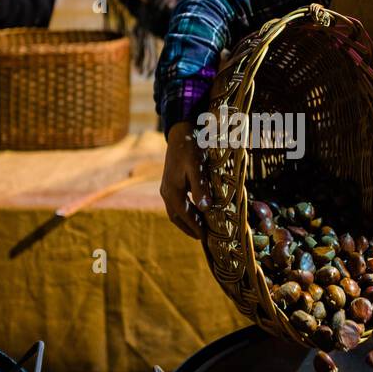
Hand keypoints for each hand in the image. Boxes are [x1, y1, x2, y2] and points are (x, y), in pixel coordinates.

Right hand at [160, 122, 208, 237]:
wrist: (180, 133)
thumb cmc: (190, 148)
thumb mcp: (197, 167)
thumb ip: (200, 188)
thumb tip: (205, 208)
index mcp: (172, 191)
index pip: (185, 215)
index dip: (195, 227)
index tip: (205, 238)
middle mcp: (167, 192)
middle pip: (176, 217)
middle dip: (189, 228)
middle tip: (203, 238)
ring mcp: (167, 188)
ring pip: (175, 211)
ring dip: (186, 221)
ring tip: (199, 229)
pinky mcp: (170, 183)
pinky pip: (176, 204)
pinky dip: (184, 212)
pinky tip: (195, 212)